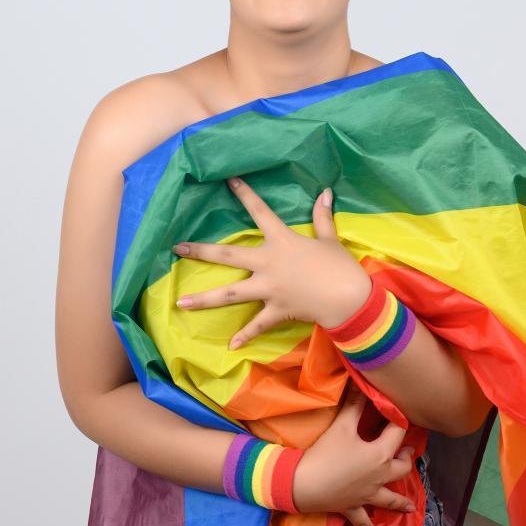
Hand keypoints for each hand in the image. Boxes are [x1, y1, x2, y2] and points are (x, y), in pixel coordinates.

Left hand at [171, 176, 372, 348]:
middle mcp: (268, 263)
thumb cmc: (339, 266)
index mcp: (281, 240)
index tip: (228, 180)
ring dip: (204, 299)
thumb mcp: (330, 239)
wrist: (348, 298)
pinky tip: (230, 345)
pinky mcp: (275, 309)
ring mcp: (268, 288)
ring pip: (230, 293)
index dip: (245, 194)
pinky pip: (257, 324)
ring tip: (180, 304)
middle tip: (177, 248)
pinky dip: (245, 335)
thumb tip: (325, 192)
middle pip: (228, 255)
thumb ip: (322, 217)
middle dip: (201, 251)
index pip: (260, 212)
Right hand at [293, 380, 416, 525]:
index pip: (397, 434)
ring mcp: (367, 495)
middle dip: (406, 459)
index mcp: (380, 455)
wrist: (303, 484)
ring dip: (400, 502)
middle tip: (407, 453)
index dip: (399, 422)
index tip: (400, 414)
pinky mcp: (353, 507)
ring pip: (389, 499)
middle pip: (401, 468)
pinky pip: (364, 521)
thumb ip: (355, 404)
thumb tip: (363, 383)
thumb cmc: (324, 453)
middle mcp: (379, 477)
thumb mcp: (341, 425)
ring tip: (410, 508)